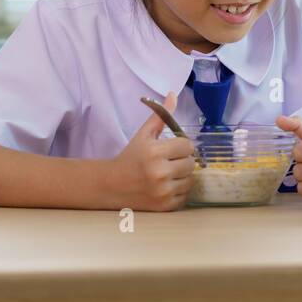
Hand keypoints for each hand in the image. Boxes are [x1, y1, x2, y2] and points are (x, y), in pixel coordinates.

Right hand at [106, 91, 196, 210]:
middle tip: (170, 161)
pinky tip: (167, 186)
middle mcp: (159, 172)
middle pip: (191, 163)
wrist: (111, 185)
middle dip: (183, 160)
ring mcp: (162, 191)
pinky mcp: (164, 206)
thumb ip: (160, 116)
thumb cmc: (130, 157)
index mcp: (154, 152)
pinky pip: (185, 196)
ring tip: (169, 174)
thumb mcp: (143, 135)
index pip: (187, 145)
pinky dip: (179, 191)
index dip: (182, 146)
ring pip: (191, 180)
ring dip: (183, 176)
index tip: (173, 148)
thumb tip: (173, 95)